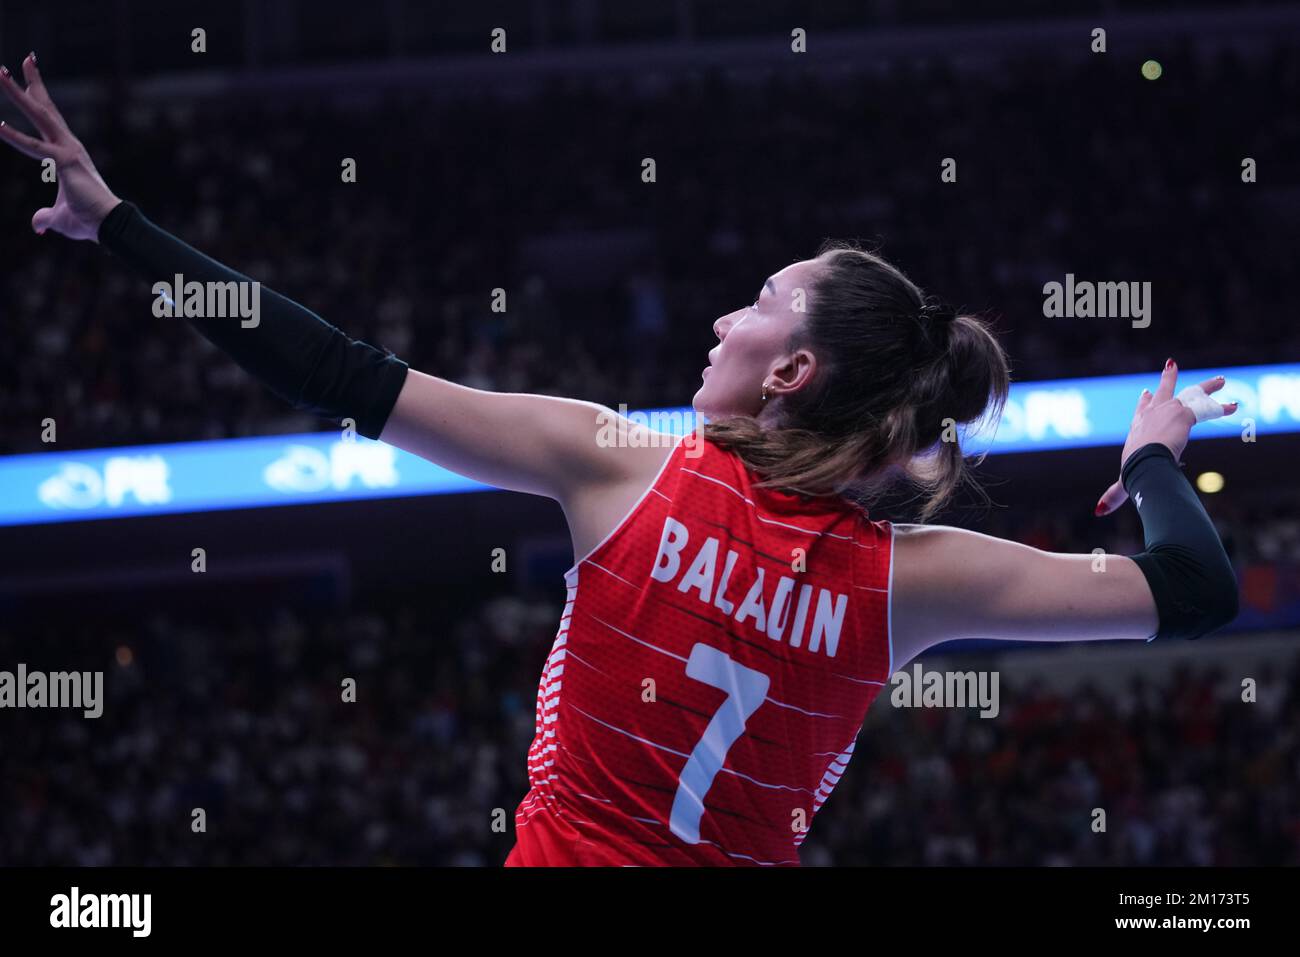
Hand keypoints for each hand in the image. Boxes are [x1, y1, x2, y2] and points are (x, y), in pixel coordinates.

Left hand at [0, 53, 119, 240]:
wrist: (110, 227)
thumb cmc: (90, 222)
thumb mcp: (60, 218)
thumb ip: (45, 216)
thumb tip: (37, 224)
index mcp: (67, 154)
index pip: (48, 121)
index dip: (38, 99)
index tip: (29, 80)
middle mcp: (69, 146)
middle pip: (45, 108)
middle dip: (31, 83)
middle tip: (24, 58)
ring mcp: (68, 150)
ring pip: (39, 115)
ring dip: (17, 92)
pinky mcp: (65, 162)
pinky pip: (34, 148)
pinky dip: (14, 137)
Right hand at [1094, 358, 1236, 515]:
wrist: (1144, 461)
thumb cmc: (1133, 471)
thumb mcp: (1124, 482)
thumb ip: (1114, 495)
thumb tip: (1099, 512)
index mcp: (1137, 427)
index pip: (1141, 409)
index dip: (1144, 402)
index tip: (1146, 392)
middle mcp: (1152, 414)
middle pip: (1162, 391)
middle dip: (1168, 377)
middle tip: (1172, 365)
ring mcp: (1168, 411)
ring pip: (1190, 393)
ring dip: (1207, 386)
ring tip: (1220, 380)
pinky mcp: (1184, 414)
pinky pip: (1207, 409)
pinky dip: (1222, 408)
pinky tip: (1234, 406)